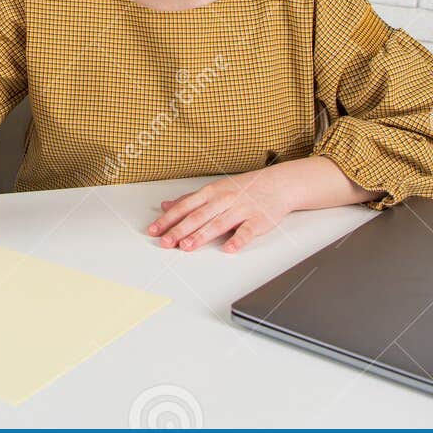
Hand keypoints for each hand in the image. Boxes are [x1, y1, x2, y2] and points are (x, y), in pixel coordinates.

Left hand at [147, 162, 299, 253]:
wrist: (278, 183)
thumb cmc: (244, 188)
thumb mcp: (214, 189)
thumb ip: (190, 199)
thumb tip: (166, 206)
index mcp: (211, 192)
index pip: (185, 206)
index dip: (169, 219)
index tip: (154, 230)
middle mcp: (224, 200)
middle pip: (198, 216)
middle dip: (180, 229)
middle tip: (166, 242)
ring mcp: (241, 209)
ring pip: (219, 223)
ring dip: (202, 235)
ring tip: (187, 246)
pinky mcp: (258, 220)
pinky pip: (247, 231)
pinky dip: (238, 240)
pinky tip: (228, 249)